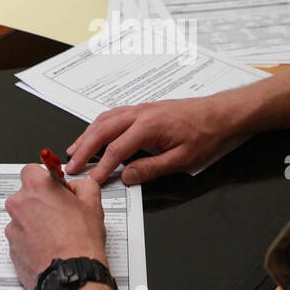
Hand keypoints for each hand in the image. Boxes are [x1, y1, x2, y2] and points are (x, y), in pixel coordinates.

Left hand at [4, 163, 107, 289]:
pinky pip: (20, 237)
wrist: (71, 275)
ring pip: (22, 217)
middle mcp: (19, 204)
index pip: (32, 170)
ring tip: (57, 234)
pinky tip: (49, 246)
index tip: (54, 187)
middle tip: (61, 213)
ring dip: (35, 222)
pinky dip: (31, 240)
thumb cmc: (80, 242)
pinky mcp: (11, 247)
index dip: (46, 179)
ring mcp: (12, 227)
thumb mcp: (93, 204)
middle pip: (26, 194)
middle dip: (41, 201)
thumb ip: (84, 185)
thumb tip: (80, 185)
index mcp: (37, 187)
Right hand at [64, 95, 241, 184]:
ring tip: (74, 150)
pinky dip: (98, 125)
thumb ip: (152, 169)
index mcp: (150, 126)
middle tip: (70, 164)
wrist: (219, 114)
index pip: (116, 149)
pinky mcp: (143, 109)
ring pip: (105, 119)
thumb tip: (127, 177)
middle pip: (102, 130)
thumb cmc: (205, 134)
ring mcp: (141, 109)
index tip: (90, 180)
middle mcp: (141, 113)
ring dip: (87, 135)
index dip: (100, 167)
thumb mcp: (182, 159)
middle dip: (83, 148)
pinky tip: (94, 133)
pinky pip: (113, 114)